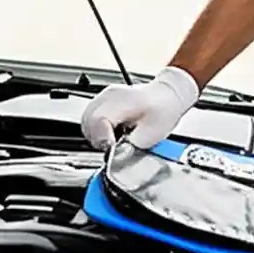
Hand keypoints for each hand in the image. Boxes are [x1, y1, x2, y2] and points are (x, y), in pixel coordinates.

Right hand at [79, 66, 198, 149]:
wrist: (168, 96)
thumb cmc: (163, 109)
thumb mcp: (152, 133)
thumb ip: (132, 146)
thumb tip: (118, 156)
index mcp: (121, 101)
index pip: (97, 120)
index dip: (102, 138)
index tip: (111, 147)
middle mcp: (108, 96)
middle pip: (88, 121)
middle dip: (97, 139)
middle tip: (112, 146)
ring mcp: (103, 97)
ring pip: (86, 120)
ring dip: (95, 135)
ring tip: (112, 140)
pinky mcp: (102, 101)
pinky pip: (90, 117)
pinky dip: (96, 129)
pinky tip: (109, 133)